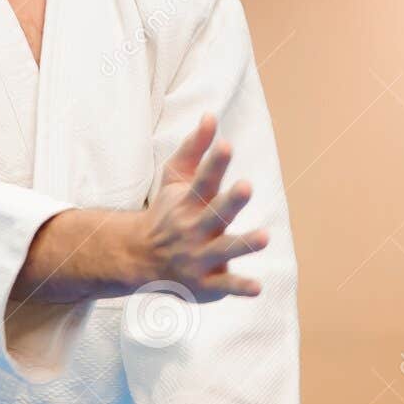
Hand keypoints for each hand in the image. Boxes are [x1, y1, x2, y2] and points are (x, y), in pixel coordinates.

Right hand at [136, 113, 268, 301]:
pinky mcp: (205, 282)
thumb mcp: (175, 179)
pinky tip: (257, 288)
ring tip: (264, 236)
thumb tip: (211, 115)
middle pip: (214, 214)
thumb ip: (195, 149)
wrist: (139, 257)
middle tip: (246, 186)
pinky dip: (238, 287)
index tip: (225, 145)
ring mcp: (198, 256)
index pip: (203, 181)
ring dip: (243, 244)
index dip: (214, 163)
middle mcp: (193, 229)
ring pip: (224, 250)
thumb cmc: (165, 213)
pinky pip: (223, 285)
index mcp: (188, 203)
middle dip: (230, 202)